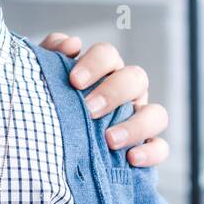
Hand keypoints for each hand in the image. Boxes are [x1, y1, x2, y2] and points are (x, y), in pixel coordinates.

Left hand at [38, 33, 169, 167]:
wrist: (46, 142)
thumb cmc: (49, 104)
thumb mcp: (44, 78)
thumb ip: (52, 53)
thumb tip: (72, 44)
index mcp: (103, 71)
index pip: (107, 55)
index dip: (95, 63)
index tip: (74, 81)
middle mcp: (126, 91)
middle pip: (136, 78)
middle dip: (114, 93)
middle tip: (90, 109)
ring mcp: (139, 118)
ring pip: (156, 114)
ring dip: (136, 125)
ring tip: (110, 140)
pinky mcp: (145, 146)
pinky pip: (160, 147)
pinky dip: (150, 151)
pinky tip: (131, 158)